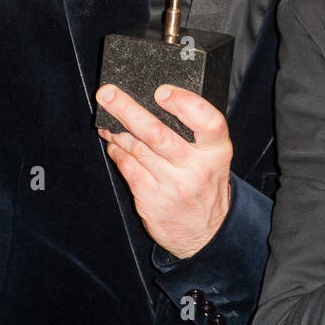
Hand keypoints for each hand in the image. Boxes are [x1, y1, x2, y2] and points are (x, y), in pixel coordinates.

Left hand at [95, 83, 232, 258]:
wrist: (206, 233)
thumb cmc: (206, 184)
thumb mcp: (214, 157)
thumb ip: (195, 132)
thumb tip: (155, 101)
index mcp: (217, 151)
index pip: (208, 122)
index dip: (184, 103)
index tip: (162, 91)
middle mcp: (197, 168)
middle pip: (159, 134)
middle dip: (128, 110)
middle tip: (108, 94)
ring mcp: (173, 186)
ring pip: (137, 149)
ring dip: (118, 131)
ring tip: (108, 118)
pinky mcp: (152, 200)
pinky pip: (128, 167)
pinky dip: (118, 152)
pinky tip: (115, 145)